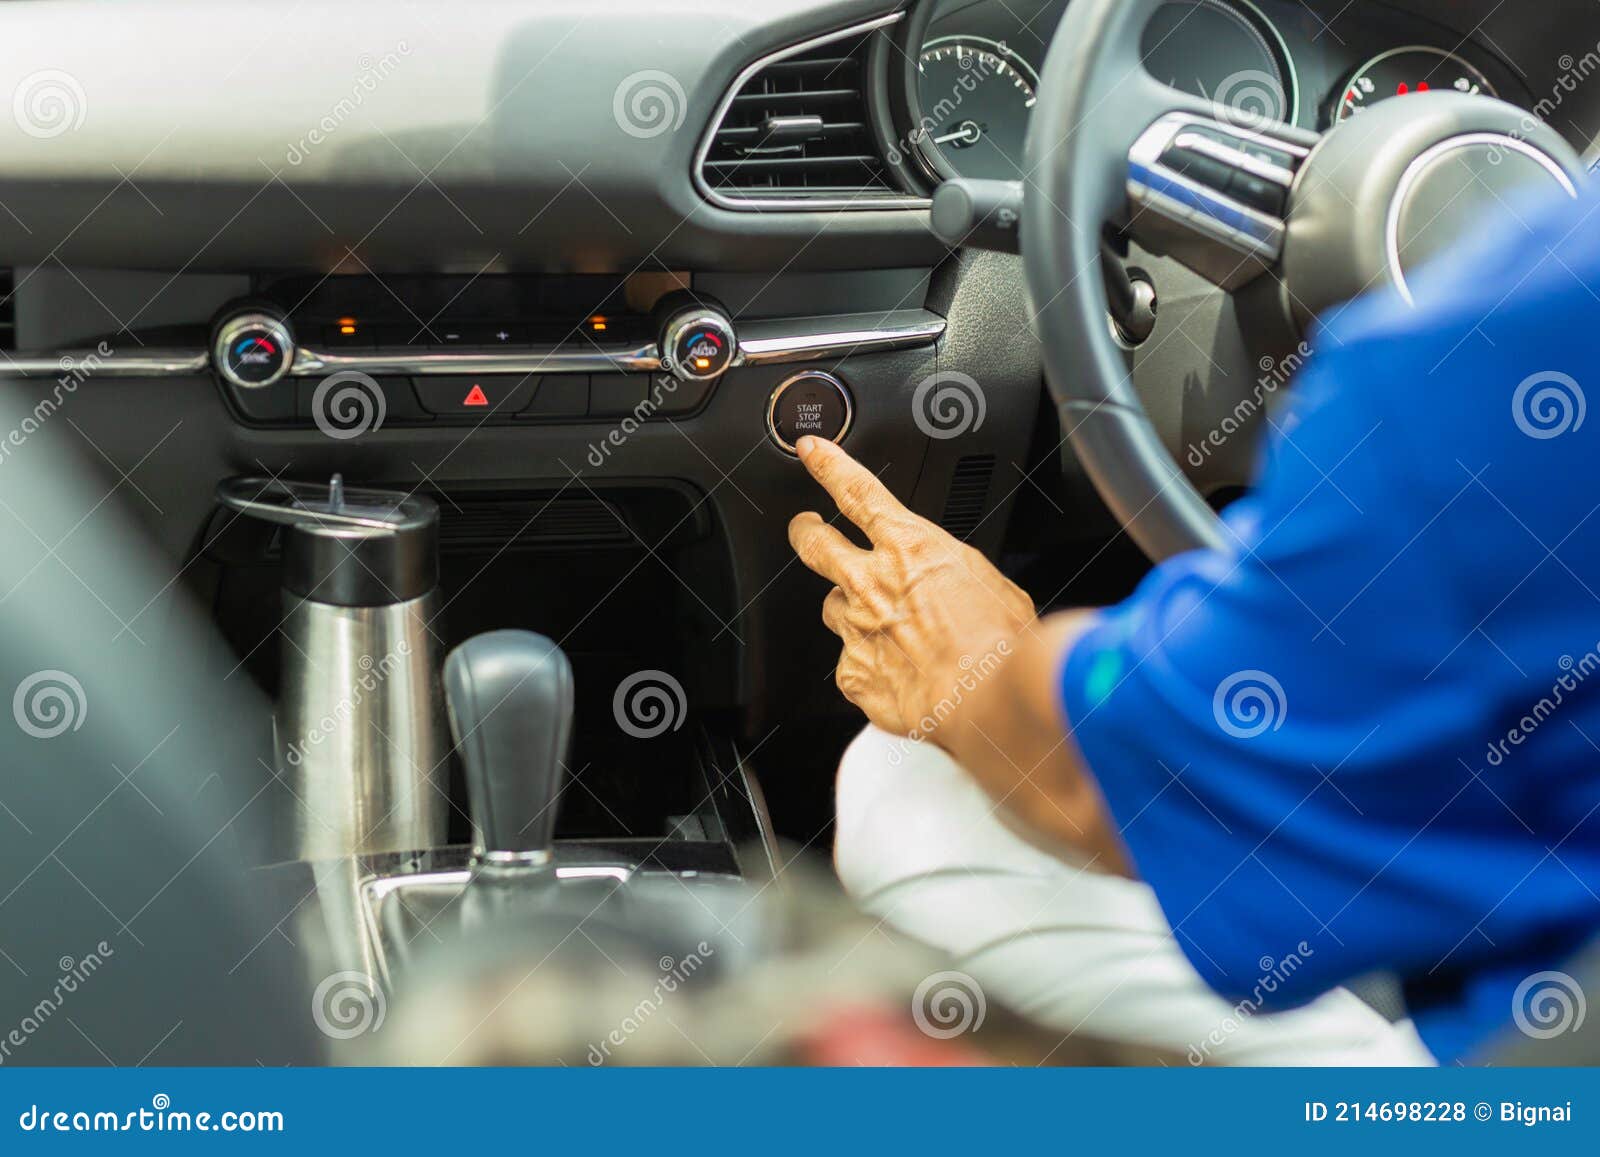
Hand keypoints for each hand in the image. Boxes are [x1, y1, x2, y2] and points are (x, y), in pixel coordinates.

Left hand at [787, 436, 1034, 739]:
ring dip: (847, 610)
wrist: (986, 696)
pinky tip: (894, 676)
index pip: (858, 492)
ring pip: (831, 608)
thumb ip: (956, 574)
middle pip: (817, 544)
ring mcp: (857, 629)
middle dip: (805, 531)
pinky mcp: (853, 673)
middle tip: (805, 528)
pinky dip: (867, 667)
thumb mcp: (989, 583)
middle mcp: (872, 583)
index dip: (829, 466)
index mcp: (910, 547)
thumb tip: (957, 583)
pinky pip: (850, 665)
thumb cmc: (1000, 642)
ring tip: (879, 626)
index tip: (811, 451)